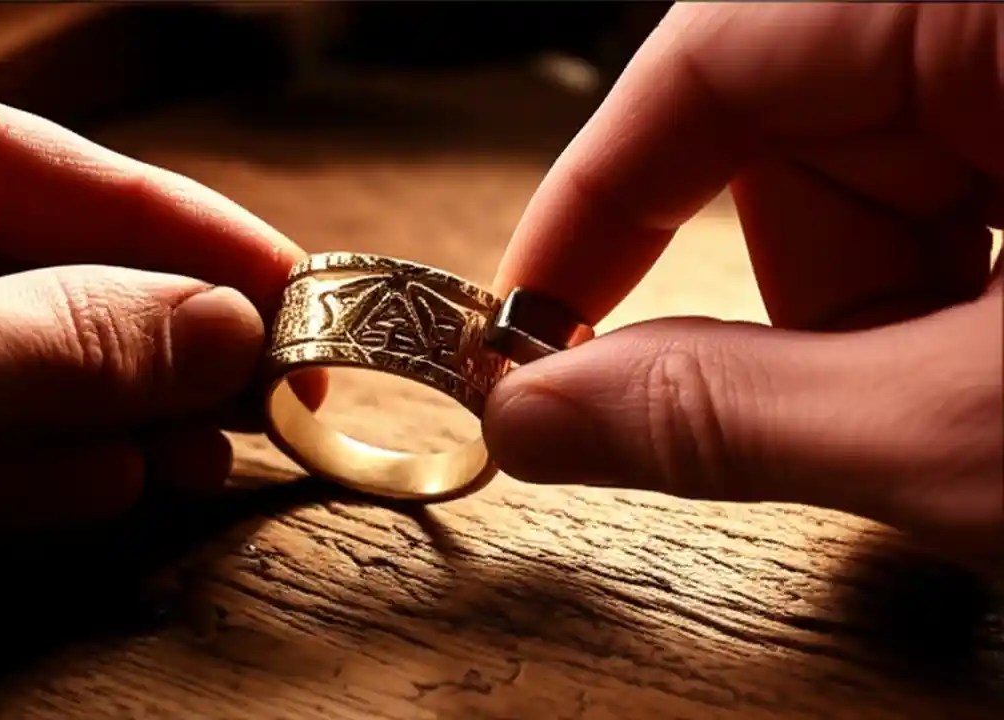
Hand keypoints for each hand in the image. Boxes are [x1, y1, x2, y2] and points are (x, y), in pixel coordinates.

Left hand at [0, 36, 303, 631]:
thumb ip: (66, 336)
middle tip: (267, 373)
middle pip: (4, 262)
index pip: (9, 157)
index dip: (164, 221)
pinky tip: (121, 480)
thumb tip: (225, 323)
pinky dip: (28, 471)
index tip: (281, 278)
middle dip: (143, 327)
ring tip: (217, 438)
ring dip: (104, 409)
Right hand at [483, 3, 1001, 570]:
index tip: (535, 328)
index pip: (716, 58)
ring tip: (968, 412)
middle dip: (795, 298)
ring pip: (880, 179)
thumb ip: (735, 412)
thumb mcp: (970, 430)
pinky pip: (963, 199)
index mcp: (989, 4)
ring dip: (884, 321)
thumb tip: (533, 415)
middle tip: (845, 418)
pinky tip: (998, 379)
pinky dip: (946, 312)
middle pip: (795, 133)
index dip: (601, 200)